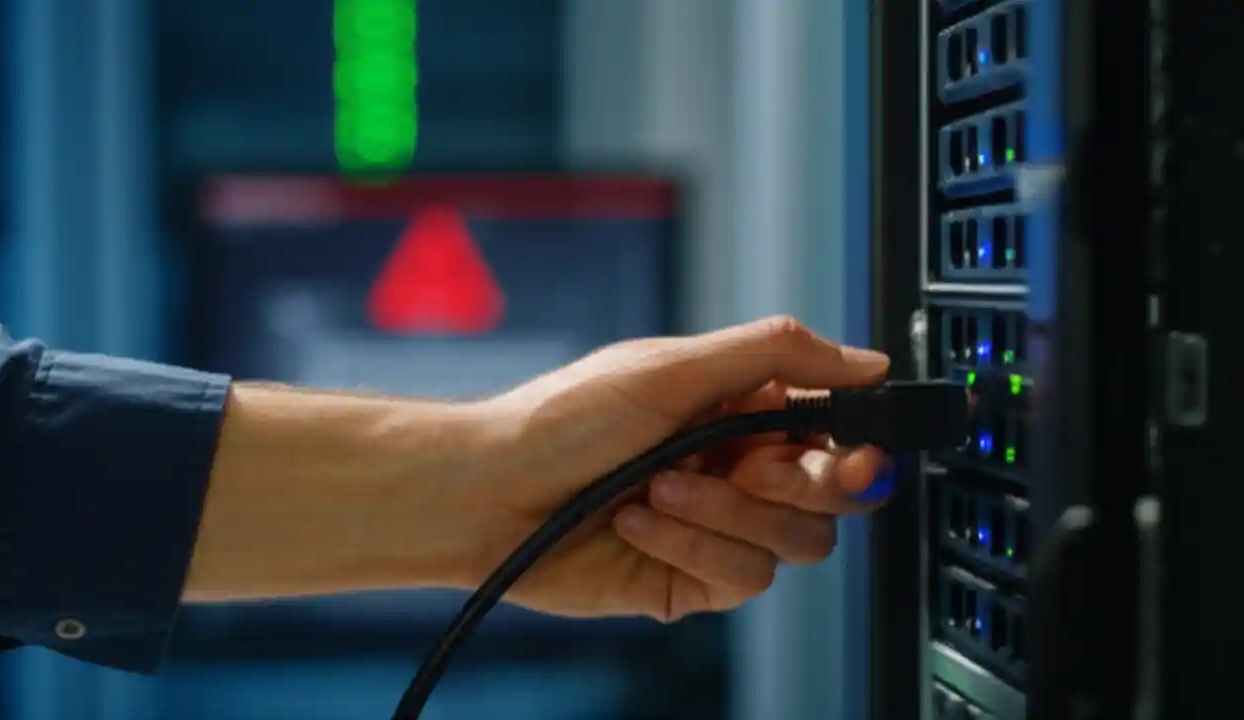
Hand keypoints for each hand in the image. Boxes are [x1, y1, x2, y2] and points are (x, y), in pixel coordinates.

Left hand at [468, 315, 890, 620]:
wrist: (488, 493)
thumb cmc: (561, 420)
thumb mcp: (671, 367)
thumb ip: (777, 356)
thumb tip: (865, 361)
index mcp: (742, 409)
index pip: (835, 432)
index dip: (856, 445)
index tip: (850, 450)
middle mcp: (737, 470)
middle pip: (831, 497)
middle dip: (793, 484)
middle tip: (744, 466)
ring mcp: (718, 528)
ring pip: (793, 543)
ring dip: (725, 513)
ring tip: (659, 487)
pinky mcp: (693, 580)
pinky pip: (742, 577)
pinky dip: (691, 547)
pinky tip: (637, 524)